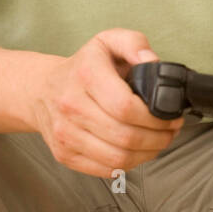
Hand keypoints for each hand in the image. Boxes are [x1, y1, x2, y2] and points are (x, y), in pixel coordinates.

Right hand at [32, 29, 184, 178]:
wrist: (41, 89)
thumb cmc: (83, 67)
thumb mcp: (108, 41)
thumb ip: (134, 44)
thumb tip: (153, 62)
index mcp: (85, 75)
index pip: (125, 106)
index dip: (155, 117)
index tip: (172, 116)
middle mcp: (71, 106)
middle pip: (125, 135)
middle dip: (159, 137)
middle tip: (171, 130)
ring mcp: (65, 134)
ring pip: (118, 157)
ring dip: (148, 153)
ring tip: (160, 141)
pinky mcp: (64, 154)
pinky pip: (105, 169)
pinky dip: (130, 164)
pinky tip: (139, 151)